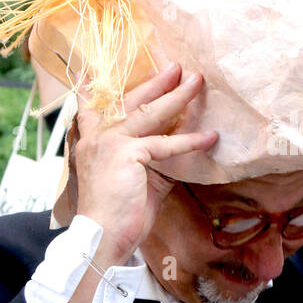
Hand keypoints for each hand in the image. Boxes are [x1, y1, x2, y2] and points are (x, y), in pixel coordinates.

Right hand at [73, 62, 216, 264]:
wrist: (102, 236)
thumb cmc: (118, 213)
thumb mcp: (134, 179)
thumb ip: (151, 158)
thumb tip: (178, 146)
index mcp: (93, 142)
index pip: (92, 108)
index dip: (97, 88)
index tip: (97, 71)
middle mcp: (98, 137)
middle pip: (130, 101)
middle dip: (155, 82)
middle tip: (176, 66)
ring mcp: (111, 142)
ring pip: (150, 113)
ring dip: (177, 96)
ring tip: (196, 82)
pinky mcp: (128, 153)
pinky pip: (166, 143)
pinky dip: (191, 141)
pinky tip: (210, 136)